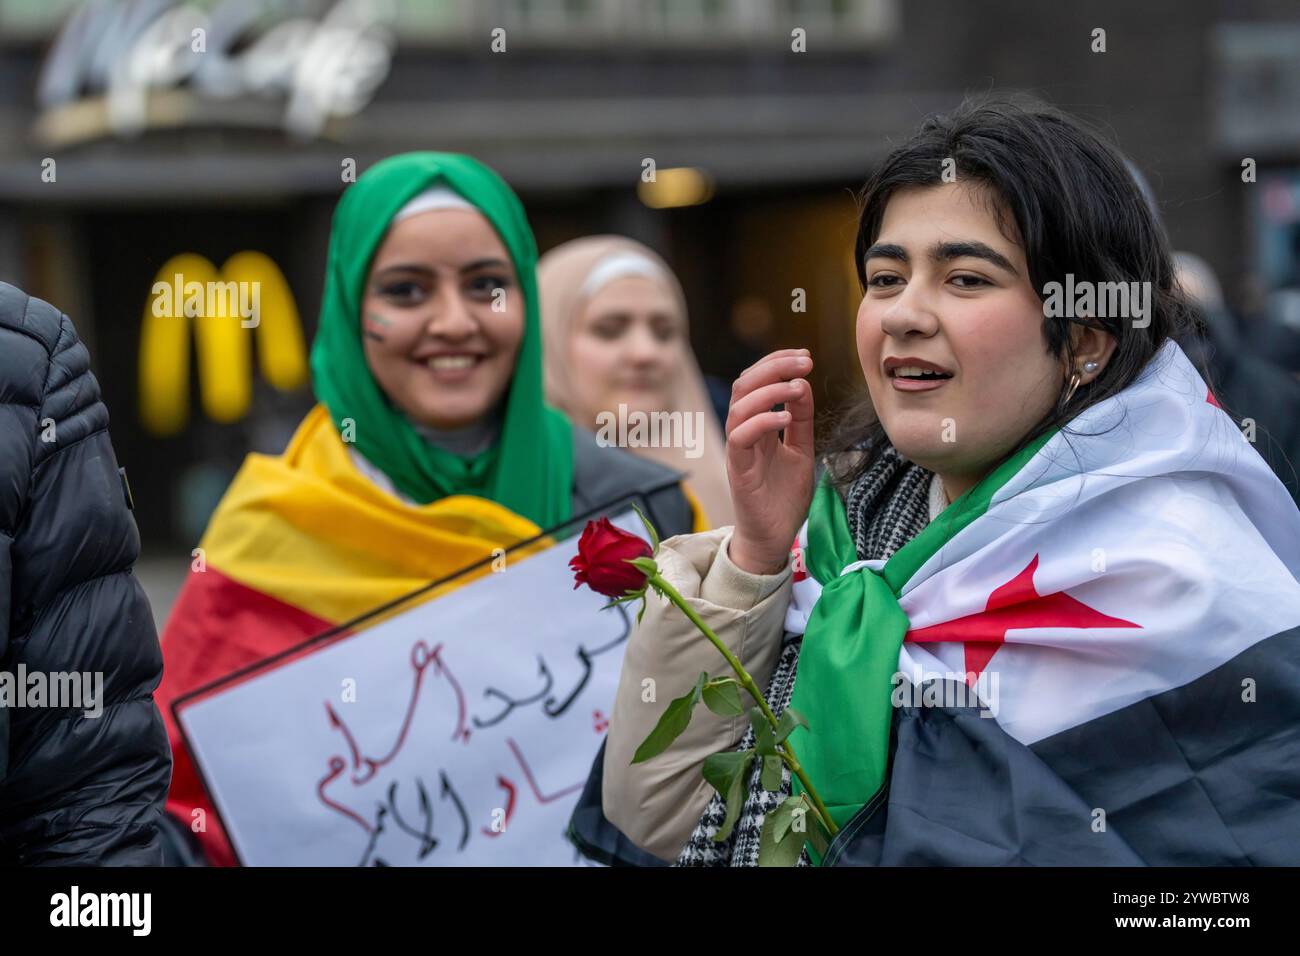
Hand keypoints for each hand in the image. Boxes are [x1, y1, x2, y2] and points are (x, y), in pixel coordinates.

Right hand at [724, 349, 815, 574]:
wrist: (774, 538)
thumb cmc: (784, 496)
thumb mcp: (801, 450)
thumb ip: (800, 420)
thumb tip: (802, 384)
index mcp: (758, 425)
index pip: (756, 381)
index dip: (777, 363)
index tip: (806, 357)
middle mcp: (744, 433)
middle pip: (744, 385)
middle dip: (773, 366)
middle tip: (804, 361)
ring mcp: (739, 450)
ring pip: (739, 406)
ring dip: (770, 390)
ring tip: (797, 387)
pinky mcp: (739, 470)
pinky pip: (740, 437)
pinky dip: (762, 421)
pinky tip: (785, 418)